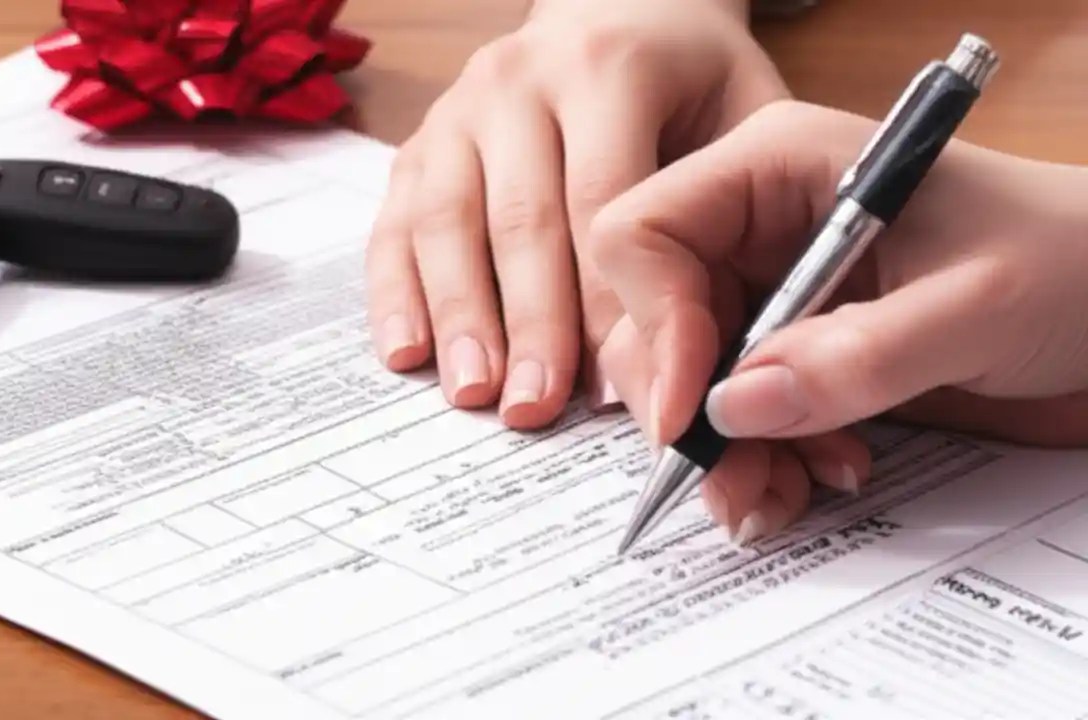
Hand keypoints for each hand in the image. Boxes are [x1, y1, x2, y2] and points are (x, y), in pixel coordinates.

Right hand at [364, 0, 788, 429]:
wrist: (616, 8)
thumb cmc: (687, 79)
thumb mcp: (744, 112)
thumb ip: (730, 210)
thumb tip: (701, 344)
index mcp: (608, 68)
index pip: (601, 200)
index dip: (603, 301)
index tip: (616, 384)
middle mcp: (519, 80)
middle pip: (519, 219)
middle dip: (529, 324)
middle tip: (534, 409)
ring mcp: (459, 109)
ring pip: (447, 223)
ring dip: (459, 317)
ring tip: (474, 393)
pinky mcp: (421, 142)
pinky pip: (397, 222)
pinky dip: (396, 291)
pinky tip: (406, 352)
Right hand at [590, 100, 1087, 543]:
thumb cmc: (1077, 261)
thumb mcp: (977, 307)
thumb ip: (857, 357)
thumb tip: (733, 408)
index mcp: (779, 167)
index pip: (647, 232)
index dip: (654, 322)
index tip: (693, 411)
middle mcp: (758, 221)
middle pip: (655, 318)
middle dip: (687, 410)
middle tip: (734, 483)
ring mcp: (773, 283)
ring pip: (688, 375)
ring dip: (724, 451)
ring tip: (781, 495)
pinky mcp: (794, 340)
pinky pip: (737, 406)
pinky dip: (759, 456)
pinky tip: (814, 473)